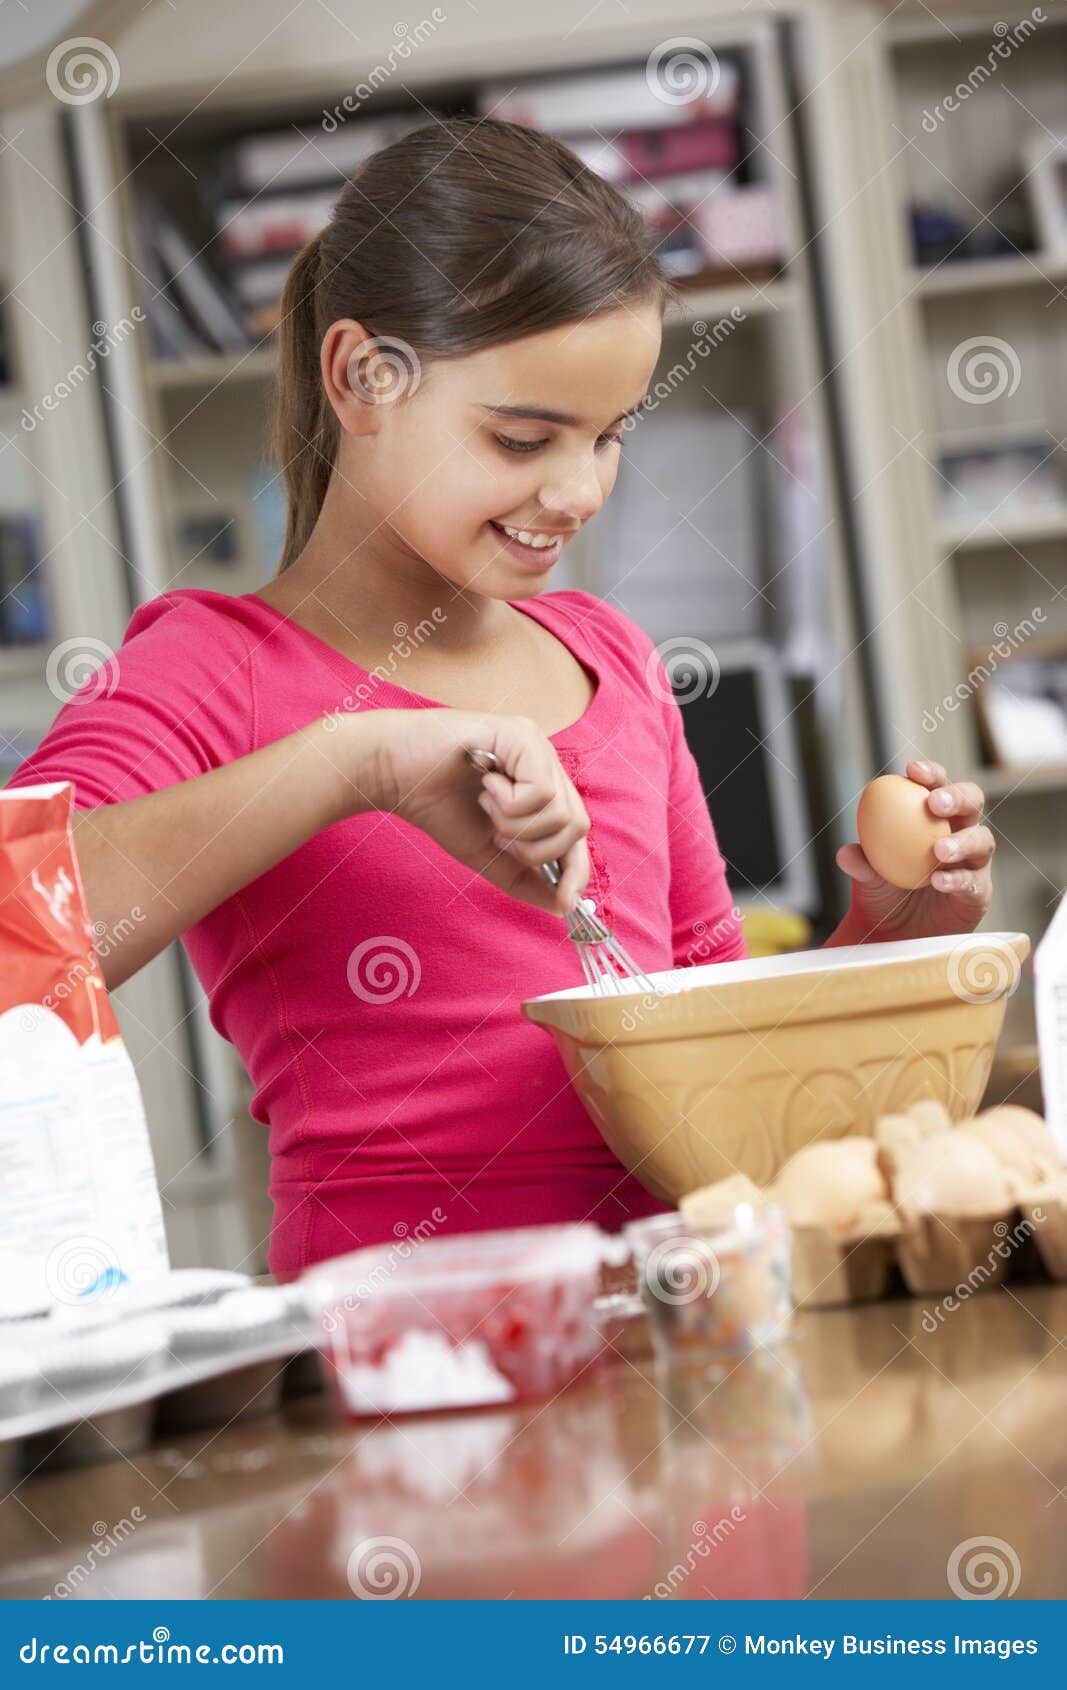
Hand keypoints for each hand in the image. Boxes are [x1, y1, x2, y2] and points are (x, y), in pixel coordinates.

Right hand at [352, 707, 589, 916]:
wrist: (394, 775)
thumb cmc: (437, 806)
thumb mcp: (487, 854)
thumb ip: (524, 879)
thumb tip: (563, 905)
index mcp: (542, 786)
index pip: (577, 831)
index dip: (576, 870)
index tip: (565, 903)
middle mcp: (547, 762)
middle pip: (577, 825)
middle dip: (535, 848)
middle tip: (497, 834)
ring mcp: (538, 746)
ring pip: (561, 812)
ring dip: (516, 825)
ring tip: (486, 804)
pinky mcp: (523, 735)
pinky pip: (541, 792)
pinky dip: (509, 804)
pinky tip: (485, 787)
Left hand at [834, 759, 993, 943]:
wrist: (894, 935)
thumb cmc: (884, 893)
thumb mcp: (867, 878)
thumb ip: (861, 863)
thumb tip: (846, 852)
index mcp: (933, 818)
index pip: (937, 786)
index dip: (930, 774)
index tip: (912, 770)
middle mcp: (959, 833)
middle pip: (972, 803)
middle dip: (956, 796)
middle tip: (935, 803)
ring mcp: (974, 862)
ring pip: (982, 841)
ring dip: (961, 842)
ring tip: (939, 850)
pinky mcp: (979, 893)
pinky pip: (974, 882)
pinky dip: (957, 879)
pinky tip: (939, 881)